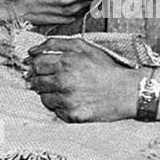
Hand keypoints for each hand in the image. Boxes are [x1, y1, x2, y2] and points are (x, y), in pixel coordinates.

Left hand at [26, 37, 140, 122]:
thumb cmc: (105, 68)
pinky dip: (60, 106)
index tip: (39, 67)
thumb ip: (55, 44)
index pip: (36, 63)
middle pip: (36, 81)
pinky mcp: (72, 115)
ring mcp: (67, 100)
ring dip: (49, 93)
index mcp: (65, 62)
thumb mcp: (83, 46)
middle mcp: (63, 81)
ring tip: (64, 90)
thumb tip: (32, 50)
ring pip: (44, 98)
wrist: (127, 91)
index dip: (35, 64)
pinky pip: (55, 111)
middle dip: (39, 79)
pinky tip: (71, 100)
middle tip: (51, 79)